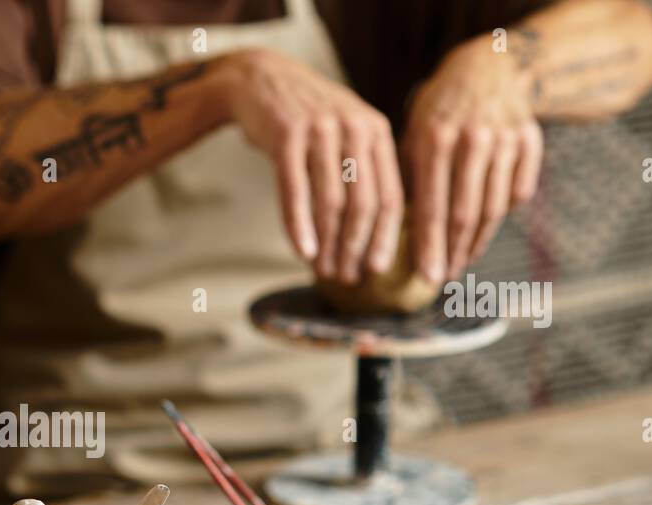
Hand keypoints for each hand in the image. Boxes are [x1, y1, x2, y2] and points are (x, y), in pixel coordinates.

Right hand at [226, 49, 402, 282]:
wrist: (261, 80)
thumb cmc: (305, 118)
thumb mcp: (345, 132)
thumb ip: (364, 169)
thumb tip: (373, 233)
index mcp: (376, 132)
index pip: (391, 195)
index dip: (385, 237)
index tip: (377, 269)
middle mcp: (354, 128)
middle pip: (363, 203)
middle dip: (355, 247)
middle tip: (346, 276)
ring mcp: (320, 130)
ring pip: (330, 201)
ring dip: (327, 243)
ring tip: (322, 270)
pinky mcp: (286, 135)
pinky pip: (295, 190)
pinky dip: (298, 225)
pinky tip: (301, 251)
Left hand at [403, 36, 543, 283]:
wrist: (490, 67)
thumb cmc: (439, 110)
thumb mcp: (412, 134)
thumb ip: (406, 178)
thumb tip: (391, 234)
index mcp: (435, 139)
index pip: (431, 207)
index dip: (430, 247)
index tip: (427, 278)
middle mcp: (473, 140)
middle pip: (464, 214)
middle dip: (453, 253)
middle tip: (443, 278)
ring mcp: (506, 140)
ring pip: (494, 208)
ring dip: (478, 243)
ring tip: (462, 262)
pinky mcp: (530, 141)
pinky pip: (519, 191)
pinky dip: (503, 213)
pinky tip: (485, 229)